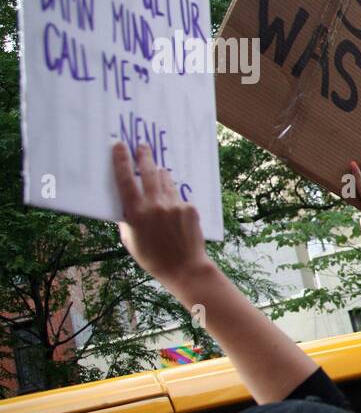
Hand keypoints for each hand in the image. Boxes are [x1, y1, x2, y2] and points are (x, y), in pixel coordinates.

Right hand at [112, 143, 212, 289]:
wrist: (184, 267)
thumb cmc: (152, 257)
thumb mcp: (130, 238)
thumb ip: (127, 217)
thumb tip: (127, 200)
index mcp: (135, 213)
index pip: (125, 180)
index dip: (121, 160)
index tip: (120, 145)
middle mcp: (155, 205)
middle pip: (148, 172)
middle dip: (144, 156)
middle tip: (143, 145)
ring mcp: (174, 205)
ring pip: (165, 181)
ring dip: (160, 176)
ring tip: (156, 172)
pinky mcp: (189, 208)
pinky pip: (178, 197)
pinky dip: (173, 199)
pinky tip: (173, 212)